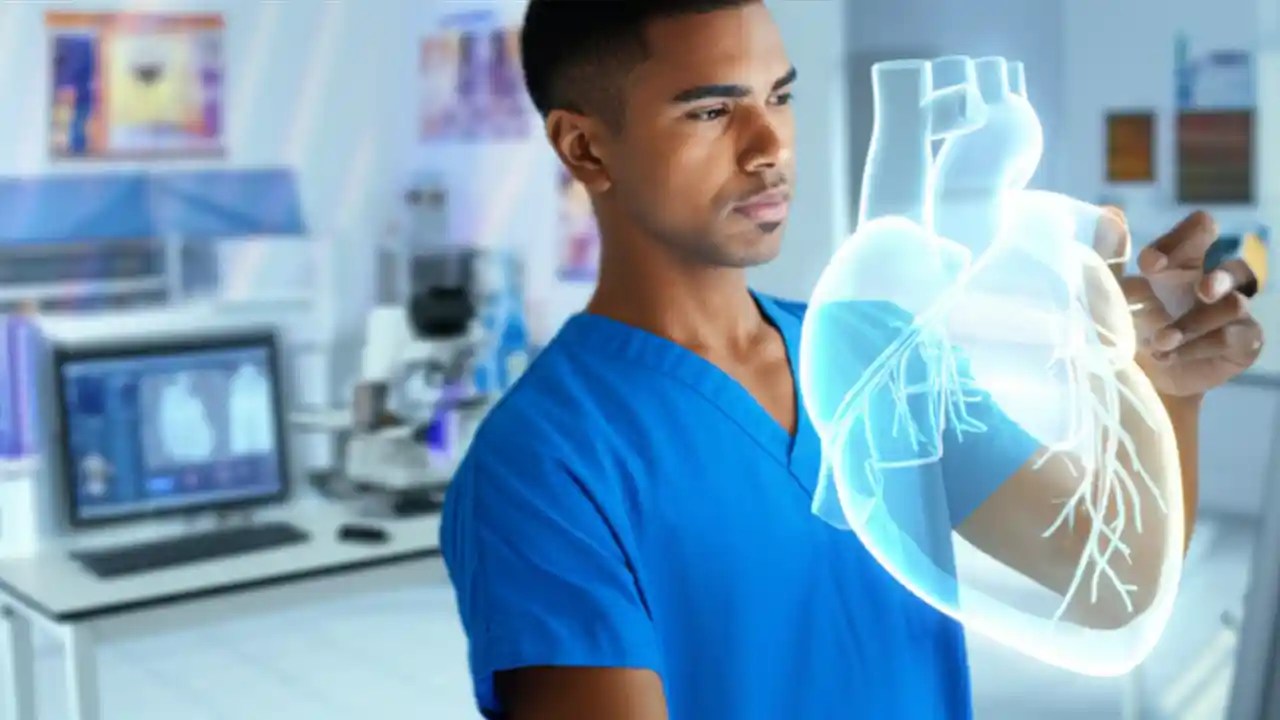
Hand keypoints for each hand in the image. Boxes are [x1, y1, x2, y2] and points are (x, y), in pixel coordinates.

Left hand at [1112, 211, 1263, 397]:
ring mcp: (1234, 315)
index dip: (1182, 238)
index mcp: (1184, 263)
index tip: (1149, 263)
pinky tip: (1166, 357)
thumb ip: (1110, 257)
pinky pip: (1233, 338)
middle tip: (1199, 291)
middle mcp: (1214, 284)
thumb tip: (1111, 212)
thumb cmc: (1125, 328)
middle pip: (1238, 266)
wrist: (1136, 380)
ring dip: (1193, 324)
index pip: (1201, 230)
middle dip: (1219, 278)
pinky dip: (1197, 347)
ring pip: (1233, 306)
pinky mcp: (1242, 344)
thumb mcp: (1112, 293)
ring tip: (1158, 341)